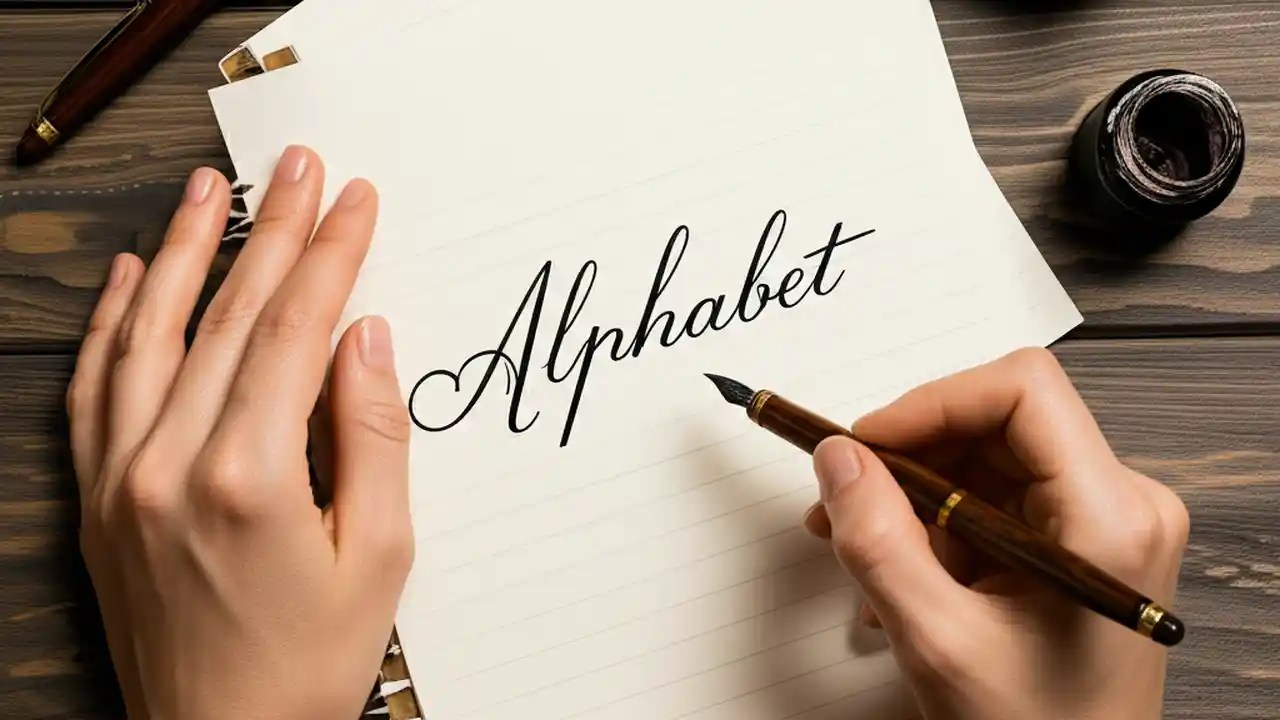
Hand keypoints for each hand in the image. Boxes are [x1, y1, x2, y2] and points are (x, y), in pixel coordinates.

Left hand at [66, 146, 413, 719]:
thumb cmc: (307, 665)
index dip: (331, 257)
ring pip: (148, 335)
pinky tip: (128, 276)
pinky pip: (93, 388)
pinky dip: (109, 323)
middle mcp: (168, 465)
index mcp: (248, 478)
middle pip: (227, 318)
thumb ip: (373, 438)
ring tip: (210, 188)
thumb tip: (366, 340)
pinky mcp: (96, 500)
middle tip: (300, 168)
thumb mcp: (377, 558)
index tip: (355, 201)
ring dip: (183, 251)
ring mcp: (120, 479)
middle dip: (274, 233)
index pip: (293, 332)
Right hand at [805, 348, 1187, 719]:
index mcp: (1111, 519)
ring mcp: (1104, 520)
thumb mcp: (939, 641)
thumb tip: (839, 459)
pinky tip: (903, 568)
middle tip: (845, 494)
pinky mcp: (1079, 538)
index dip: (933, 401)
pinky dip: (937, 520)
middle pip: (999, 420)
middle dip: (910, 453)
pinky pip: (994, 494)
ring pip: (988, 455)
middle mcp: (1123, 505)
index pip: (1024, 390)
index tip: (867, 441)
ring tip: (863, 544)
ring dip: (915, 490)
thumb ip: (880, 543)